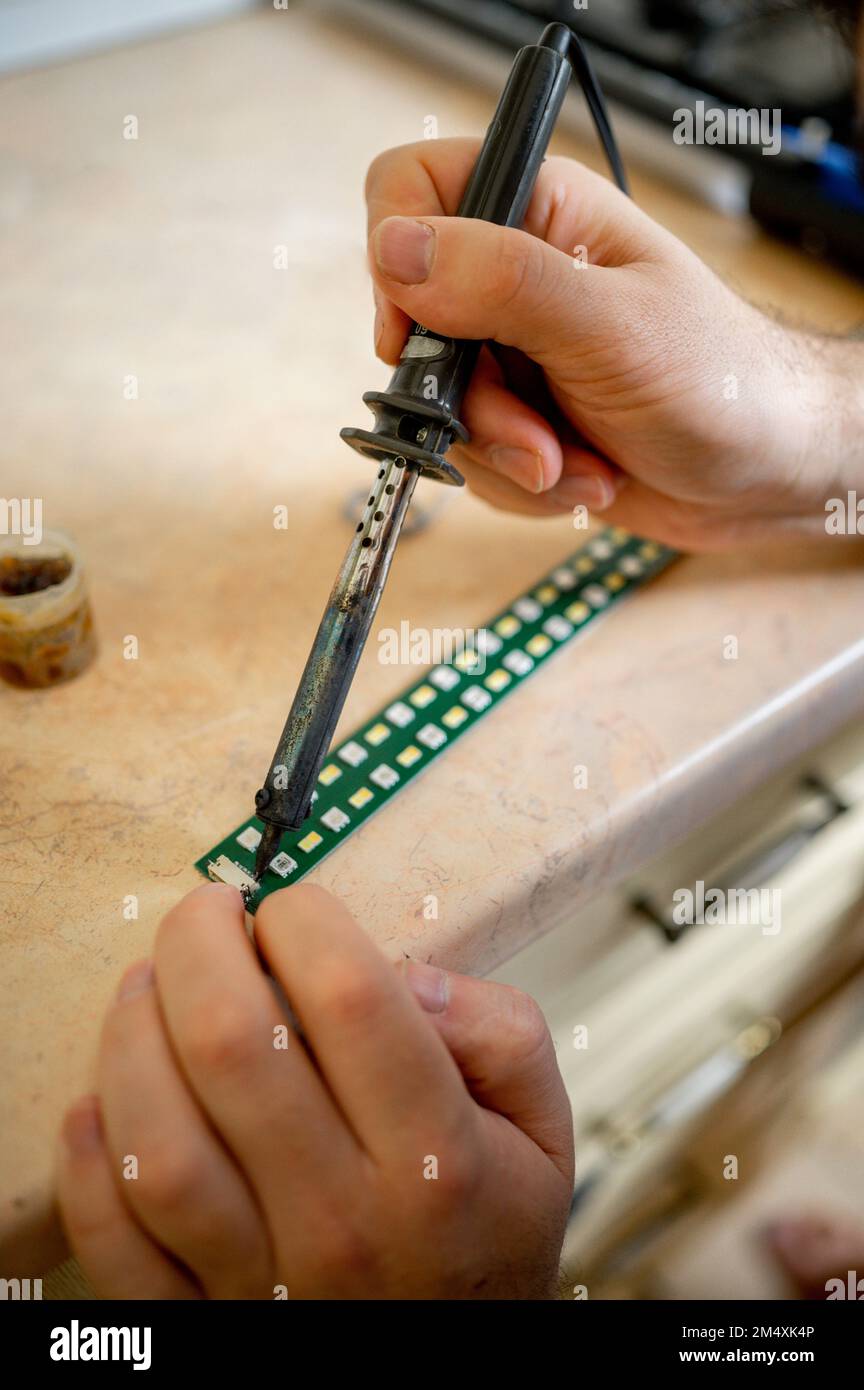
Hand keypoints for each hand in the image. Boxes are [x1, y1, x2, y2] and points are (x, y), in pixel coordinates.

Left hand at [56, 883, 573, 1299]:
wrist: (457, 1366)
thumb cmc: (485, 1228)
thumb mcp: (542, 1126)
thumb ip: (499, 1032)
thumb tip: (408, 979)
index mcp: (436, 1158)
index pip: (349, 996)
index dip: (303, 920)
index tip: (293, 908)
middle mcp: (345, 1219)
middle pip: (231, 1045)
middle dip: (197, 943)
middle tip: (207, 915)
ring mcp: (262, 1279)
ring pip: (154, 1139)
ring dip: (130, 1035)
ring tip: (149, 989)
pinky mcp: (199, 1319)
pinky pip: (113, 1238)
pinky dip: (87, 1158)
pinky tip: (104, 1100)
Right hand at [366, 139, 860, 550]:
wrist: (768, 471)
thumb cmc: (724, 381)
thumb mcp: (611, 327)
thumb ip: (502, 282)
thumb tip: (396, 249)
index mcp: (540, 214)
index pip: (408, 195)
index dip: (395, 263)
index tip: (420, 336)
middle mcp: (516, 279)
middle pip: (415, 330)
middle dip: (475, 407)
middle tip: (540, 435)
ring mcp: (515, 354)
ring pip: (441, 410)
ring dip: (510, 457)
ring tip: (580, 459)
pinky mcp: (520, 418)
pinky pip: (472, 460)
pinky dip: (525, 486)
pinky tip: (586, 475)